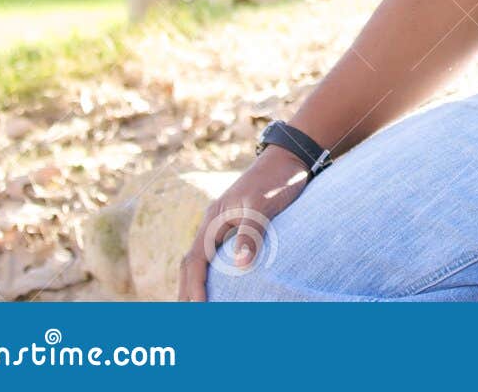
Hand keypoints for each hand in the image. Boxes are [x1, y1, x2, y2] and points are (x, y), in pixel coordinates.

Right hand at [177, 146, 309, 300]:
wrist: (291, 157)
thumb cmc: (277, 179)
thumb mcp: (263, 205)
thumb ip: (251, 233)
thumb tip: (240, 266)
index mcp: (213, 220)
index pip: (194, 261)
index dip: (193, 287)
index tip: (198, 310)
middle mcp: (213, 223)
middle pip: (191, 264)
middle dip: (186, 291)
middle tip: (190, 320)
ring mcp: (223, 224)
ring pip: (201, 260)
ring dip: (195, 284)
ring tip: (197, 309)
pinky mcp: (236, 225)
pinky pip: (216, 255)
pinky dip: (212, 274)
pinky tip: (220, 285)